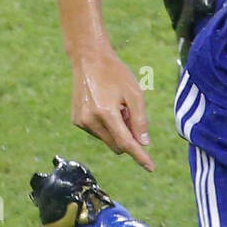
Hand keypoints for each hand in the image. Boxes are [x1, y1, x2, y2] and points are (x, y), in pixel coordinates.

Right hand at [71, 49, 153, 170]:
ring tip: (116, 106)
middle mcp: (90, 121)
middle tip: (131, 114)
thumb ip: (140, 120)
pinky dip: (106, 126)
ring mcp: (80, 122)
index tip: (150, 167)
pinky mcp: (76, 120)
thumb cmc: (115, 74)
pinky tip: (106, 106)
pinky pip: (98, 132)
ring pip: (107, 139)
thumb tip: (143, 144)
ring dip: (117, 130)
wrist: (89, 60)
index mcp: (106, 113)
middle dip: (128, 136)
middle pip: (117, 144)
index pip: (125, 143)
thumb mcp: (135, 94)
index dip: (139, 156)